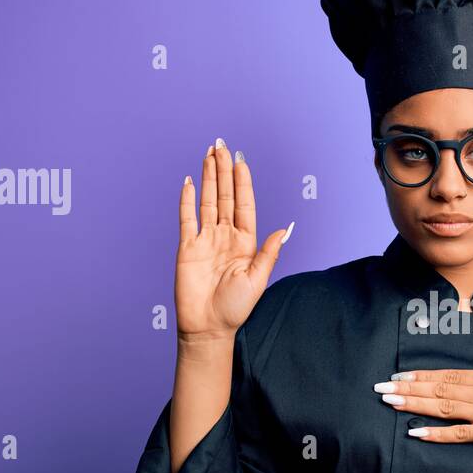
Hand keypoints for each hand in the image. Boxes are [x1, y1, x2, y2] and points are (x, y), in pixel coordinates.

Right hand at [174, 138, 293, 341]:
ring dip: (209, 177)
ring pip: (207, 201)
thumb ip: (268, 253)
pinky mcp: (187, 247)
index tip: (241, 160)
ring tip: (209, 154)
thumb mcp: (257, 280)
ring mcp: (205, 240)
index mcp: (245, 242)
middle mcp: (225, 236)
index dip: (243, 182)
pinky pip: (186, 219)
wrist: (208, 327)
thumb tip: (286, 229)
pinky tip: (191, 182)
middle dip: (224, 170)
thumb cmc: (235, 308)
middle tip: (222, 145)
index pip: (244, 204)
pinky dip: (188, 200)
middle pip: (225, 196)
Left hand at [373, 336, 472, 454]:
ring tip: (390, 403)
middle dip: (407, 388)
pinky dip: (435, 434)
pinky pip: (457, 435)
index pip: (447, 375)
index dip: (421, 376)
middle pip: (437, 390)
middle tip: (381, 389)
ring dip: (414, 405)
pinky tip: (415, 431)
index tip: (399, 375)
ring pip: (441, 409)